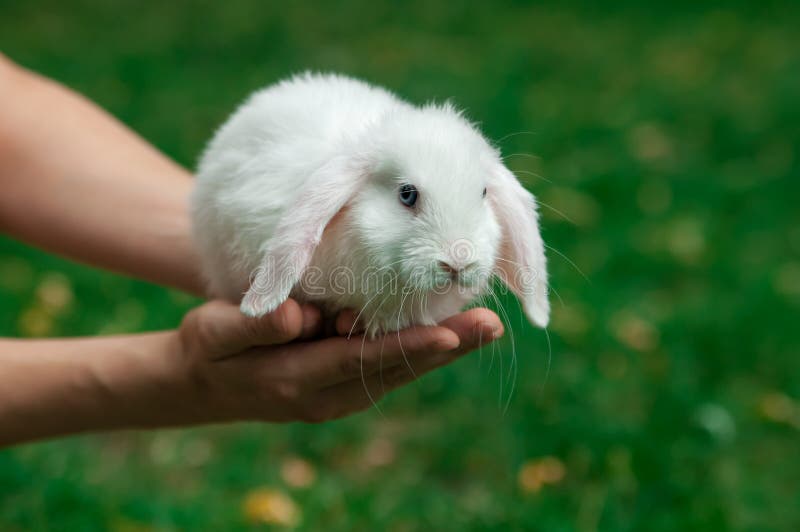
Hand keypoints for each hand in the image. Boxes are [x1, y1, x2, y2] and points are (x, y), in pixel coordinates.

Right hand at [174, 299, 502, 422]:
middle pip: (394, 369)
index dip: (407, 346)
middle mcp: (325, 396)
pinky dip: (421, 353)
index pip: (361, 360)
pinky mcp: (341, 389)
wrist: (200, 385)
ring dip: (443, 351)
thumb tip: (299, 316)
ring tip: (485, 329)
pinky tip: (450, 335)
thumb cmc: (208, 349)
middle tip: (492, 326)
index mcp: (296, 380)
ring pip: (398, 373)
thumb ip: (255, 325)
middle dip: (446, 347)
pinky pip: (388, 371)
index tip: (449, 332)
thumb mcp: (215, 332)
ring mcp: (336, 397)